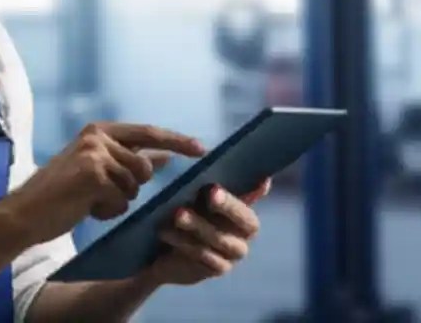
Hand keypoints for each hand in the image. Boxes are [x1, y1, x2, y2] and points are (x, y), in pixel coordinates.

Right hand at [4, 122, 204, 244]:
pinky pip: (121, 200)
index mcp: (99, 130)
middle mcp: (97, 136)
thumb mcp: (97, 171)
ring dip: (117, 201)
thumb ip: (129, 160)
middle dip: (131, 187)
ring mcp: (95, 153)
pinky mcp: (94, 175)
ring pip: (134, 185)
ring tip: (89, 201)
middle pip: (144, 167)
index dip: (177, 141)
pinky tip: (85, 209)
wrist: (24, 214)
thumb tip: (164, 156)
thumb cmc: (61, 195)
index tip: (201, 148)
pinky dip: (107, 211)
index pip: (148, 132)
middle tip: (101, 196)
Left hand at [143, 178, 271, 286]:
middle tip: (211, 192)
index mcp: (242, 205)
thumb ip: (199, 178)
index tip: (260, 177)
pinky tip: (166, 232)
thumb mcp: (187, 193)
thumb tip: (204, 151)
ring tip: (177, 214)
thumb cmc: (179, 213)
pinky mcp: (217, 269)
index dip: (259, 187)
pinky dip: (184, 243)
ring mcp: (234, 252)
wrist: (160, 252)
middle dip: (228, 204)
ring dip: (198, 225)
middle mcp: (245, 231)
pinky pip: (204, 257)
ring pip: (220, 238)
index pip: (257, 193)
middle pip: (246, 219)